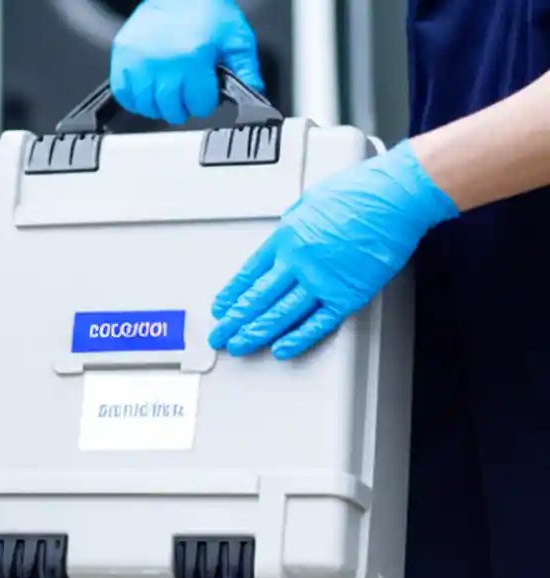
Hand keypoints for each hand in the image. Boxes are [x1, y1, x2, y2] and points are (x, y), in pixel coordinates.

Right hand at [110, 0, 262, 125]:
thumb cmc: (206, 12)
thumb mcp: (236, 38)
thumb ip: (247, 69)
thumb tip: (254, 95)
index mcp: (193, 57)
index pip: (199, 105)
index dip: (205, 101)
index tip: (205, 92)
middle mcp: (164, 62)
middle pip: (171, 111)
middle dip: (183, 107)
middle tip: (187, 93)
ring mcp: (139, 61)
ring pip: (147, 107)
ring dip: (159, 105)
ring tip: (168, 91)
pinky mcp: (122, 57)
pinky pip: (124, 95)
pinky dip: (136, 99)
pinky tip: (148, 90)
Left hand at [207, 140, 459, 359]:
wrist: (395, 197)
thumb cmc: (360, 191)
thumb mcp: (310, 200)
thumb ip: (295, 224)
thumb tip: (287, 235)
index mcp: (286, 237)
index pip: (249, 273)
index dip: (232, 294)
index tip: (221, 308)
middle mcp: (298, 261)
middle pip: (257, 298)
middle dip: (234, 321)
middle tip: (220, 335)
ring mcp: (322, 281)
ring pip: (280, 314)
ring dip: (256, 333)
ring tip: (239, 346)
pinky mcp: (348, 295)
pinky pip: (317, 323)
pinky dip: (298, 338)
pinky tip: (281, 349)